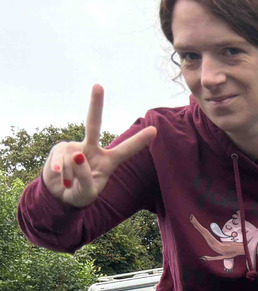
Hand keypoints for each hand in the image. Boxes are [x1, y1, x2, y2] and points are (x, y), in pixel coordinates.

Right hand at [42, 84, 156, 207]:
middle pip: (93, 125)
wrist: (60, 196)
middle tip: (98, 85)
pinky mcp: (60, 149)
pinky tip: (61, 178)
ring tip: (71, 184)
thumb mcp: (87, 193)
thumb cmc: (80, 195)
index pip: (126, 151)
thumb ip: (85, 177)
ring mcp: (75, 147)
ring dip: (70, 175)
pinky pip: (60, 160)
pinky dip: (60, 172)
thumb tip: (78, 154)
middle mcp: (92, 150)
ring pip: (73, 158)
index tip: (154, 130)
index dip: (139, 141)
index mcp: (108, 162)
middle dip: (95, 105)